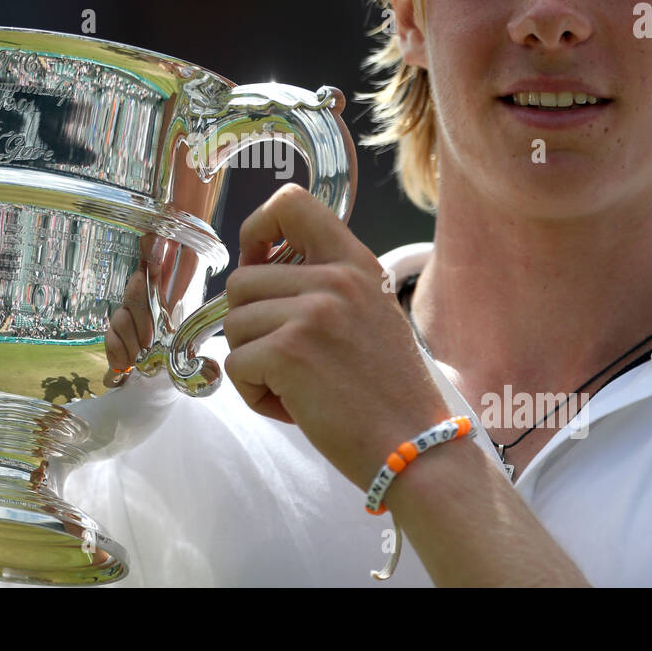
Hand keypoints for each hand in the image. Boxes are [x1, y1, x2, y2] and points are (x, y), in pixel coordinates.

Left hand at [222, 183, 451, 489]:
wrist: (417, 448)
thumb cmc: (389, 394)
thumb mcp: (371, 314)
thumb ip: (325, 286)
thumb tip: (260, 273)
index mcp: (355, 263)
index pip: (291, 202)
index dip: (257, 228)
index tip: (258, 261)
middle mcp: (334, 279)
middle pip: (242, 282)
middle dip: (251, 327)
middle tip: (288, 362)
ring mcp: (311, 313)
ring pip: (234, 326)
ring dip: (253, 364)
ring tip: (297, 388)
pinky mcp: (288, 351)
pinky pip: (236, 365)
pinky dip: (254, 394)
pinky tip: (294, 407)